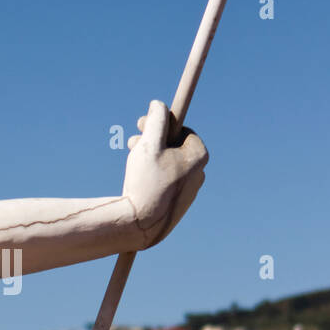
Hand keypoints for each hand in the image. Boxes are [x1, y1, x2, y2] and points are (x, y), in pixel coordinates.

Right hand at [123, 100, 207, 248]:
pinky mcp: (177, 206)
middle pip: (175, 148)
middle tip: (132, 140)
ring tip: (130, 161)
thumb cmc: (145, 181)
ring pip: (169, 166)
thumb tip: (159, 104)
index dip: (161, 124)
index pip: (182, 131)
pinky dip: (152, 177)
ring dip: (150, 158)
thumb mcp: (148, 143)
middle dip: (152, 141)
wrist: (139, 225)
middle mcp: (199, 174)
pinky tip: (136, 182)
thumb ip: (156, 120)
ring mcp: (189, 192)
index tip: (143, 125)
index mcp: (198, 156)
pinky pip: (166, 184)